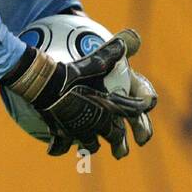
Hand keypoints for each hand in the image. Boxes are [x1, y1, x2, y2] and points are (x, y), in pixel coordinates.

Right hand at [2, 28, 154, 157]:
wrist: (46, 84)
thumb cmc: (72, 72)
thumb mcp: (94, 60)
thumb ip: (111, 53)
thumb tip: (128, 40)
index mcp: (110, 106)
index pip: (134, 110)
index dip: (141, 108)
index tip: (146, 107)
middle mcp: (98, 122)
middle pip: (114, 136)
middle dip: (119, 142)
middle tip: (121, 150)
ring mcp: (79, 130)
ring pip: (90, 145)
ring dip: (91, 145)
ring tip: (90, 146)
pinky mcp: (61, 133)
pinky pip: (60, 146)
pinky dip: (57, 148)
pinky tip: (55, 149)